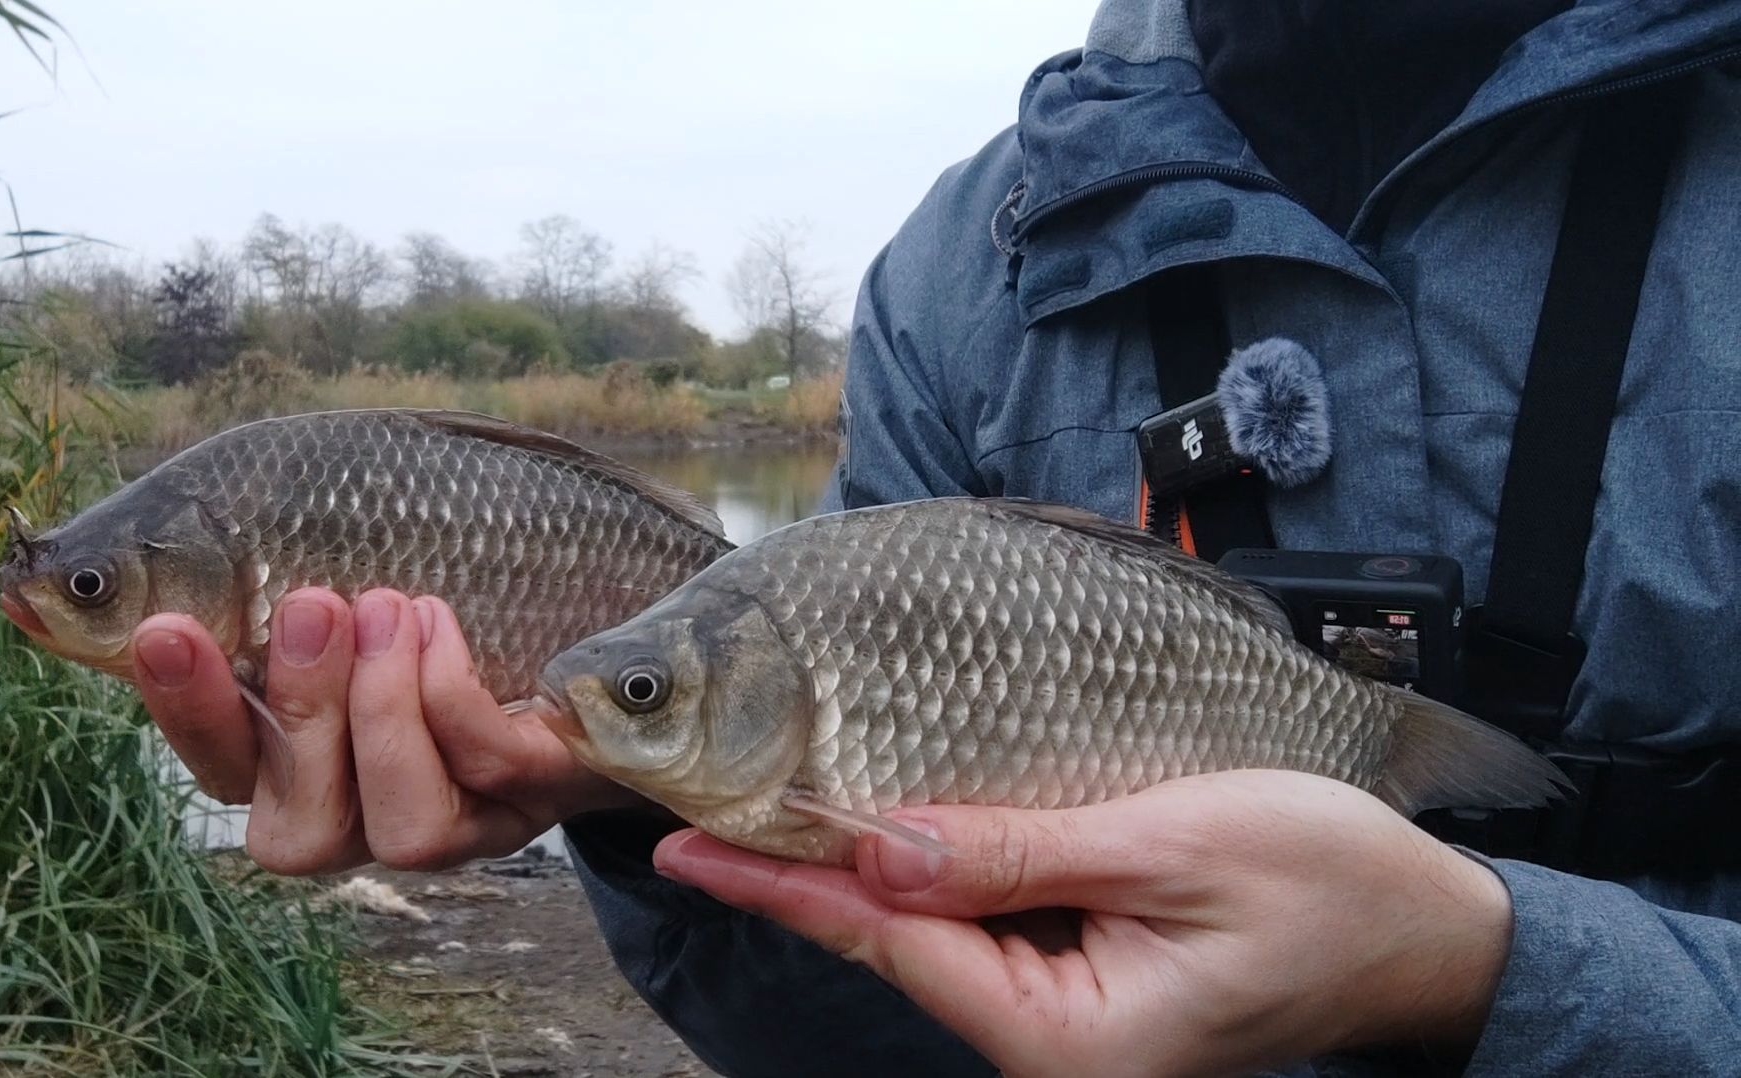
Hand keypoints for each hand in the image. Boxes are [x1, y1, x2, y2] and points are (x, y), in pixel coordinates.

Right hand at [129, 587, 643, 874]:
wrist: (601, 605)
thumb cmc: (452, 572)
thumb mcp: (345, 562)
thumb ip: (254, 573)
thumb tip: (132, 557)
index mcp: (306, 763)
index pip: (222, 769)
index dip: (185, 711)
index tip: (165, 628)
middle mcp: (377, 814)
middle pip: (299, 835)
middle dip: (299, 713)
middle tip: (314, 603)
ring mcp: (467, 817)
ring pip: (402, 830)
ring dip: (384, 711)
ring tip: (387, 607)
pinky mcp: (544, 792)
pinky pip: (487, 768)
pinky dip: (451, 692)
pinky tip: (438, 622)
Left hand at [654, 771, 1512, 1077]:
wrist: (1429, 936)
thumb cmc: (1327, 884)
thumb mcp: (1173, 848)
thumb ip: (1020, 854)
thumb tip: (876, 853)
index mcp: (1070, 1038)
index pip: (894, 942)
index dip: (784, 884)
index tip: (684, 847)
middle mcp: (1054, 1051)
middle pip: (899, 946)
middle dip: (804, 874)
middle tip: (699, 812)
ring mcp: (1070, 1031)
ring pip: (936, 937)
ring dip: (863, 871)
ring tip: (768, 809)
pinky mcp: (1089, 996)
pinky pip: (989, 935)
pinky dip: (936, 879)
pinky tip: (889, 832)